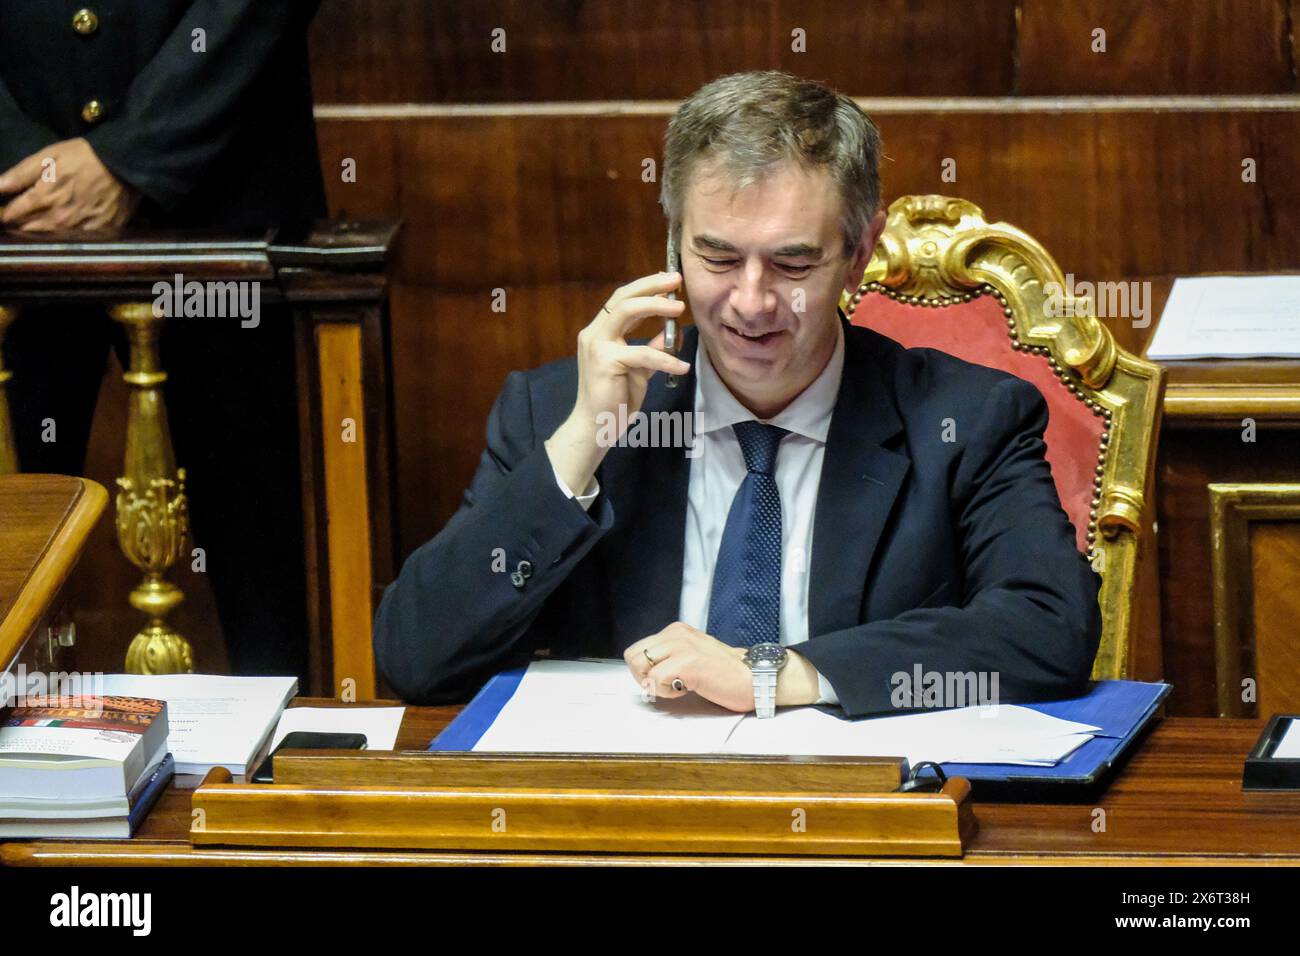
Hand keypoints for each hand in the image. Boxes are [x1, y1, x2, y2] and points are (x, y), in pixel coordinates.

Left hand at [0, 138, 140, 231]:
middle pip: (27, 230)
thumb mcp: (49, 156)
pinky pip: (76, 242)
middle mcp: (59, 219)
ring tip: (39, 224)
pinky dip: (67, 237)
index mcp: (43, 199)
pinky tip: (67, 228)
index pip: (11, 214)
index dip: (3, 212)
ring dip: (40, 233)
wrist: (125, 165)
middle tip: (17, 218)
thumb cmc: (85, 157)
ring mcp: (80, 229)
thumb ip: (20, 174)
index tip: (2, 210)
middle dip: (18, 224)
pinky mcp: (99, 234)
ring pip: (50, 239)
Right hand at [545, 272, 688, 493]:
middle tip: (677, 280)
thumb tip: (672, 332)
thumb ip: (652, 348)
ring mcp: (597, 345)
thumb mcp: (639, 368)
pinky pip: (642, 353)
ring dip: (656, 306)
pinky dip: (665, 358)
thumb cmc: (615, 398)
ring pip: (627, 311)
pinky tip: (681, 365)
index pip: (622, 299)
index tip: (668, 281)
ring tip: (680, 308)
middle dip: (651, 285)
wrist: (596, 426)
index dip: (645, 286)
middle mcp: (594, 333)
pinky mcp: (606, 361)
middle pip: (623, 297)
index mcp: (600, 332)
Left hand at [625, 622, 753, 711]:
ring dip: (655, 684)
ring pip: (640, 667)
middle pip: (632, 657)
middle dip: (643, 677)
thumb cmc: (725, 673)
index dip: (643, 670)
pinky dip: (666, 692)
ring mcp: (682, 647)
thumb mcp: (692, 654)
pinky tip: (687, 690)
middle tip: (667, 685)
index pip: (636, 649)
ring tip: (679, 687)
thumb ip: (671, 656)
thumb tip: (645, 670)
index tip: (665, 679)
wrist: (754, 678)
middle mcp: (676, 634)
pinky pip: (656, 680)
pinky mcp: (688, 663)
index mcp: (676, 631)